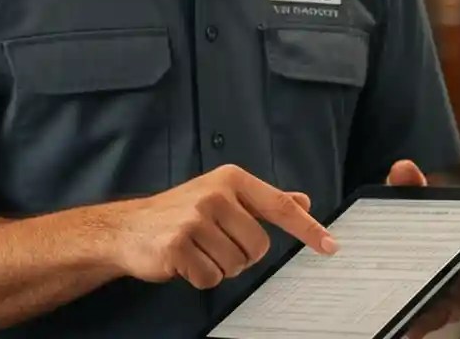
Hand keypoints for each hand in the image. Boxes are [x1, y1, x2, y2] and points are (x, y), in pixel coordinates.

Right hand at [112, 164, 337, 289]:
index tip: (330, 245)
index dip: (307, 228)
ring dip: (220, 267)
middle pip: (258, 246)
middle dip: (242, 255)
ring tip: (198, 250)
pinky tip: (185, 262)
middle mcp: (215, 195)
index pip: (279, 206)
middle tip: (216, 244)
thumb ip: (263, 202)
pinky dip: (201, 278)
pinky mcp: (177, 245)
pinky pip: (211, 278)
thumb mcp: (223, 196)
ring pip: (236, 265)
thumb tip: (302, 201)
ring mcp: (194, 219)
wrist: (129, 228)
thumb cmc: (179, 212)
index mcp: (231, 180)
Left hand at [385, 160, 459, 338]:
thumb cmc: (402, 219)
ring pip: (456, 309)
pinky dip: (419, 321)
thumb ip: (405, 184)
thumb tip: (404, 169)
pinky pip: (428, 324)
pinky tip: (405, 317)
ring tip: (424, 299)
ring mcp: (447, 299)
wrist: (374, 244)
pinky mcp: (424, 317)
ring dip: (443, 304)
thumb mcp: (401, 199)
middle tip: (450, 276)